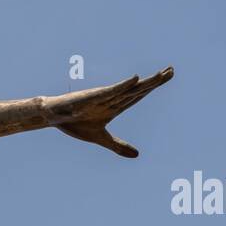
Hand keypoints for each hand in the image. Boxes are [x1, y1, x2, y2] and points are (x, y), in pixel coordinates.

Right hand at [51, 67, 172, 157]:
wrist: (53, 117)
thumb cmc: (75, 123)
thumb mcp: (101, 138)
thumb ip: (119, 146)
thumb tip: (137, 155)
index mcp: (115, 107)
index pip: (138, 95)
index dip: (153, 87)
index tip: (167, 75)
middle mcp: (112, 99)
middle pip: (138, 89)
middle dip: (155, 81)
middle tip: (171, 70)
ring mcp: (103, 97)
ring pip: (129, 89)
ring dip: (145, 82)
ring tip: (161, 74)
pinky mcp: (93, 97)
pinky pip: (111, 91)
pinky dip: (123, 86)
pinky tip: (136, 79)